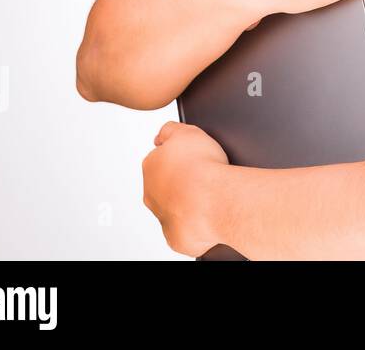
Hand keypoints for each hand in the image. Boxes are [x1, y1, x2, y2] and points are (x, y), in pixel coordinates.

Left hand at [142, 121, 228, 256]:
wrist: (213, 200)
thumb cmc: (202, 167)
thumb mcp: (187, 130)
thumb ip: (170, 129)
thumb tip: (162, 135)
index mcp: (151, 166)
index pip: (162, 159)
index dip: (180, 157)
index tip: (195, 158)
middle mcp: (151, 192)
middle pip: (166, 184)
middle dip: (183, 180)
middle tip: (204, 177)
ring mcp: (162, 215)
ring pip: (175, 206)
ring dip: (189, 201)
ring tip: (210, 195)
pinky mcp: (175, 235)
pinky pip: (186, 226)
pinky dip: (197, 221)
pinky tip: (210, 212)